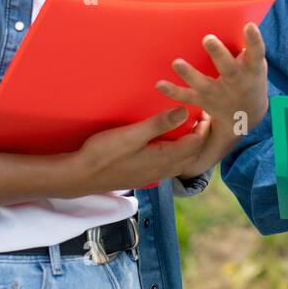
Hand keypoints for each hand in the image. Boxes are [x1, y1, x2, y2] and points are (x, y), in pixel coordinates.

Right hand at [67, 107, 213, 195]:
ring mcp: (153, 176)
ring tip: (188, 130)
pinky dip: (177, 155)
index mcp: (164, 158)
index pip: (195, 143)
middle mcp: (162, 170)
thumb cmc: (104, 153)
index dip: (204, 128)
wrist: (81, 176)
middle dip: (201, 137)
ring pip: (182, 163)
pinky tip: (168, 146)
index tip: (206, 111)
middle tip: (202, 119)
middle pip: (193, 155)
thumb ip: (158, 124)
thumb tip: (184, 112)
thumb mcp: (131, 135)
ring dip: (190, 147)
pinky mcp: (144, 177)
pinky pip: (170, 167)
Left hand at [157, 22, 267, 132]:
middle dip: (218, 54)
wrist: (247, 116)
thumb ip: (246, 49)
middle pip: (228, 69)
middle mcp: (237, 83)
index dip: (254, 40)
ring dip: (190, 74)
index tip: (248, 25)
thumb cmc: (250, 79)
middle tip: (208, 39)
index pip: (257, 53)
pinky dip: (173, 91)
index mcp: (252, 70)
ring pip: (204, 84)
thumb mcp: (255, 66)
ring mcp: (219, 93)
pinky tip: (159, 84)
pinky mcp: (205, 101)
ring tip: (177, 62)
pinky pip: (187, 97)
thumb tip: (232, 21)